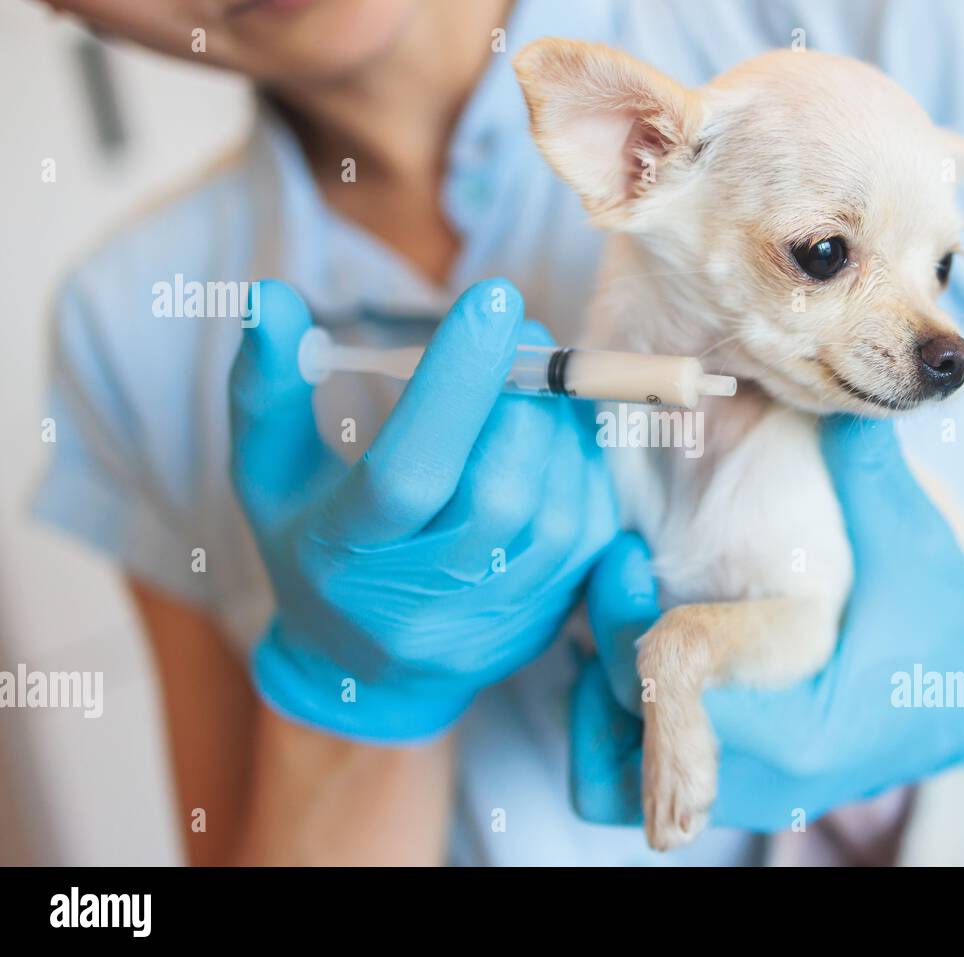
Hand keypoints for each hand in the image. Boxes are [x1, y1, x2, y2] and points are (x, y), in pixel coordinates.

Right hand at [229, 278, 616, 742]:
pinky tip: (553, 432)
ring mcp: (489, 618)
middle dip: (522, 397)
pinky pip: (587, 532)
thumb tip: (271, 296)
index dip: (454, 385)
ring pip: (555, 512)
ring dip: (558, 428)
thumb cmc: (312, 548)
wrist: (365, 673)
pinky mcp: (542, 619)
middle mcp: (421, 599)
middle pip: (497, 493)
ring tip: (536, 380)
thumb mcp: (268, 474)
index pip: (408, 471)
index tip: (494, 299)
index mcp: (345, 554)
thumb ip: (268, 388)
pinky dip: (581, 467)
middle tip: (521, 330)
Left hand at [571, 415, 963, 828]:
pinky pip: (639, 787)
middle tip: (618, 569)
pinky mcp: (742, 799)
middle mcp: (769, 779)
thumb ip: (865, 470)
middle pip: (634, 725)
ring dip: (609, 690)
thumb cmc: (948, 618)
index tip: (625, 558)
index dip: (630, 617)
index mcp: (801, 724)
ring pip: (620, 771)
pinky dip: (623, 732)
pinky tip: (643, 661)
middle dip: (612, 641)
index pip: (677, 688)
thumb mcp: (910, 541)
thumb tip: (833, 388)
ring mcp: (752, 797)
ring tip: (627, 612)